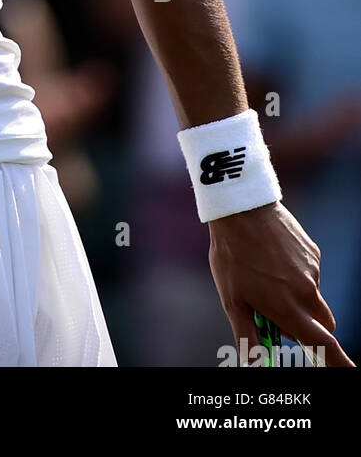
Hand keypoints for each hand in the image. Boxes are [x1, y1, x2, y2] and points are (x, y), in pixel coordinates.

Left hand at [208, 201, 353, 365]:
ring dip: (297, 297)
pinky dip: (295, 274)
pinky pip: (310, 273)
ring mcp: (313, 271)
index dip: (338, 363)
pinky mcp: (314, 252)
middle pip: (323, 325)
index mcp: (288, 308)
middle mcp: (307, 292)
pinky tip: (271, 257)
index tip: (348, 372)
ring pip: (313, 297)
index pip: (323, 345)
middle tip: (276, 313)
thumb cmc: (231, 255)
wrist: (240, 209)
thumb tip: (253, 363)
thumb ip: (246, 335)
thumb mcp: (232, 299)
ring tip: (264, 276)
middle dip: (308, 327)